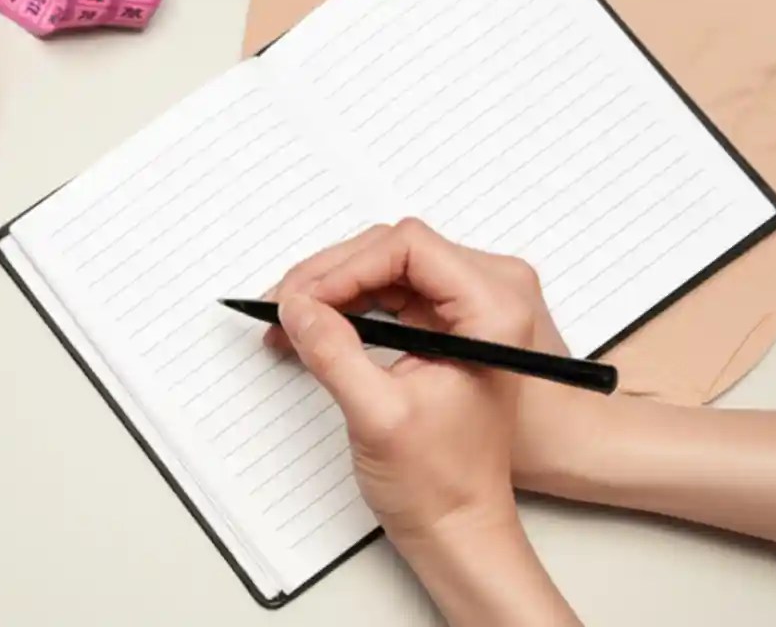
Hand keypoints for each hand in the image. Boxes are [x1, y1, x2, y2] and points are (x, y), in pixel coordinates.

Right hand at [264, 218, 568, 544]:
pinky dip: (346, 309)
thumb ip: (333, 353)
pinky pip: (388, 299)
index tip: (305, 298)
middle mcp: (486, 303)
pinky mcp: (441, 333)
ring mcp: (464, 316)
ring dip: (333, 290)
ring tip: (289, 317)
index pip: (410, 247)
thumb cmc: (443, 485)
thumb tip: (296, 305)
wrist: (460, 528)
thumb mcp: (379, 416)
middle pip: (394, 252)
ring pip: (385, 272)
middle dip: (331, 276)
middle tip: (284, 305)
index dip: (347, 267)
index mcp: (492, 314)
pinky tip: (313, 327)